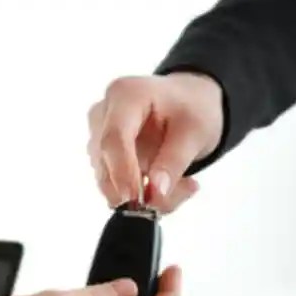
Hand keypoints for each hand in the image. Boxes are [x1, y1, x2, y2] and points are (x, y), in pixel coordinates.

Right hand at [87, 72, 223, 212]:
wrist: (189, 103)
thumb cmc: (192, 107)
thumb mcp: (196, 132)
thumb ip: (174, 162)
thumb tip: (155, 193)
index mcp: (126, 95)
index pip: (114, 139)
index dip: (122, 172)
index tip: (137, 199)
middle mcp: (104, 113)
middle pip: (106, 162)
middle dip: (137, 190)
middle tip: (173, 198)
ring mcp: (99, 135)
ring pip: (109, 179)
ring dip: (145, 193)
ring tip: (182, 185)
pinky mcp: (103, 156)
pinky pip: (116, 185)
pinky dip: (143, 192)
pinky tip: (167, 182)